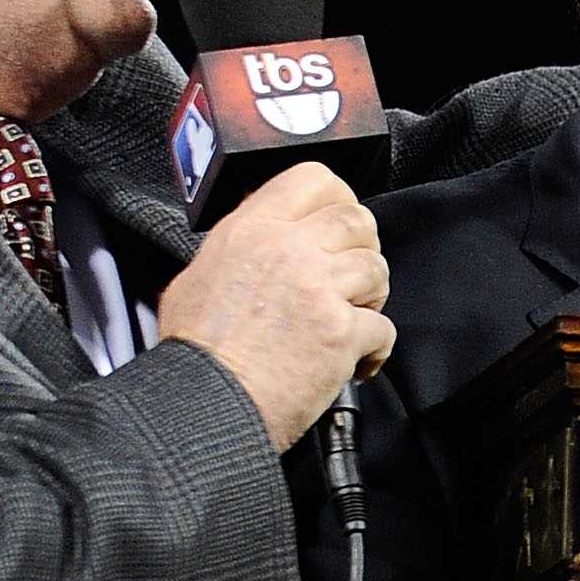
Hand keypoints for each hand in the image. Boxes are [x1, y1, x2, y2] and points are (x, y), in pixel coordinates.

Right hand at [154, 162, 395, 449]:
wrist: (204, 401)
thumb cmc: (195, 351)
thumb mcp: (197, 276)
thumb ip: (238, 249)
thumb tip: (260, 241)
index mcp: (252, 229)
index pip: (315, 179)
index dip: (338, 199)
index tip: (340, 223)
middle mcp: (288, 250)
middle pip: (357, 221)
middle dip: (363, 248)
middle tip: (351, 277)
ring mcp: (318, 289)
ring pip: (377, 270)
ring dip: (372, 296)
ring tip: (352, 318)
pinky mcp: (341, 333)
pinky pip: (384, 328)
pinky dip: (375, 350)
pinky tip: (355, 363)